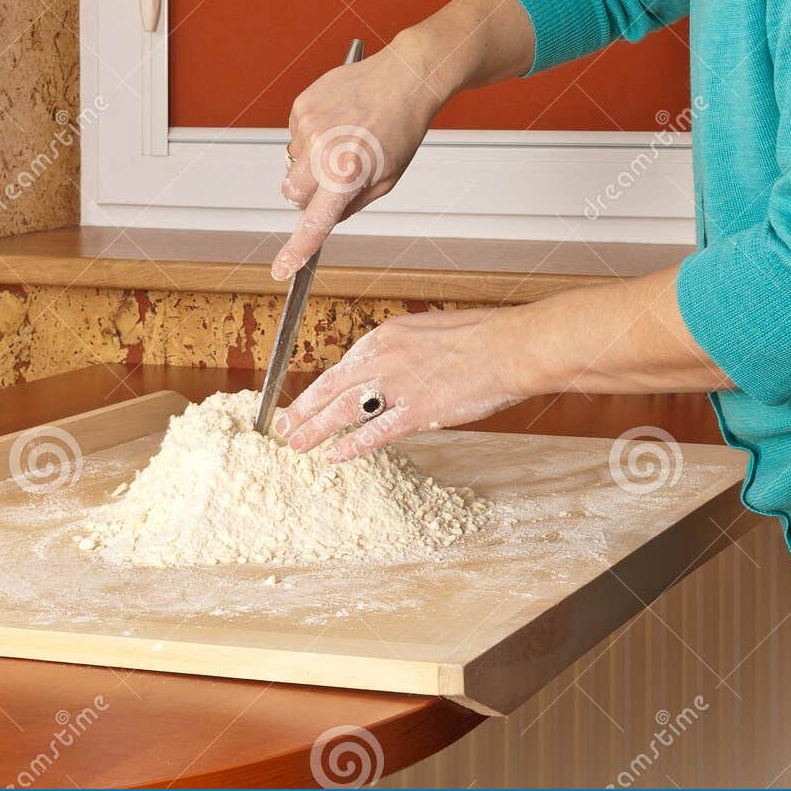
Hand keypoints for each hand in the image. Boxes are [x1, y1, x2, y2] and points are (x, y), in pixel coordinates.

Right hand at [273, 34, 439, 279]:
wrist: (405, 77)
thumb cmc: (401, 129)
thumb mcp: (387, 178)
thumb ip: (351, 205)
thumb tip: (321, 219)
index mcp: (348, 174)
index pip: (315, 222)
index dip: (297, 250)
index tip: (282, 269)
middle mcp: (322, 151)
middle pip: (291, 194)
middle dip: (306, 195)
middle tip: (335, 179)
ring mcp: (307, 126)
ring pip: (291, 165)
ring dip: (310, 163)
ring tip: (344, 140)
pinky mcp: (301, 106)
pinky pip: (293, 136)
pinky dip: (310, 136)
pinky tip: (337, 122)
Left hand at [273, 305, 529, 460]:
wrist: (507, 347)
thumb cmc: (479, 338)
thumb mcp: (427, 333)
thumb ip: (401, 353)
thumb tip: (386, 371)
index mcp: (386, 337)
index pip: (342, 366)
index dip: (319, 389)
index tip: (305, 401)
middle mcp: (384, 358)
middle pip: (331, 388)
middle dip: (303, 410)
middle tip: (283, 427)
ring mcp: (398, 386)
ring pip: (343, 411)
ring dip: (315, 430)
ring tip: (297, 445)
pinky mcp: (416, 412)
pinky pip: (375, 433)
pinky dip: (351, 446)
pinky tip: (334, 457)